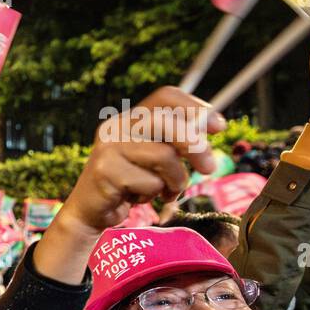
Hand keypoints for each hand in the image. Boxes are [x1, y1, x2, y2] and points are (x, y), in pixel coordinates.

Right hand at [38, 87, 222, 284]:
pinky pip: (150, 182)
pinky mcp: (105, 172)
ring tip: (167, 192)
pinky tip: (140, 199)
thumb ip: (176, 142)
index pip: (165, 97)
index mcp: (129, 119)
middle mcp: (116, 127)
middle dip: (195, 145)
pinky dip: (154, 195)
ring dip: (176, 180)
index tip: (219, 127)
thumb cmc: (129, 185)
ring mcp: (108, 148)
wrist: (90, 213)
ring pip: (164, 156)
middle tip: (209, 168)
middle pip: (166, 122)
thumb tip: (214, 126)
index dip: (195, 108)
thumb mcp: (155, 159)